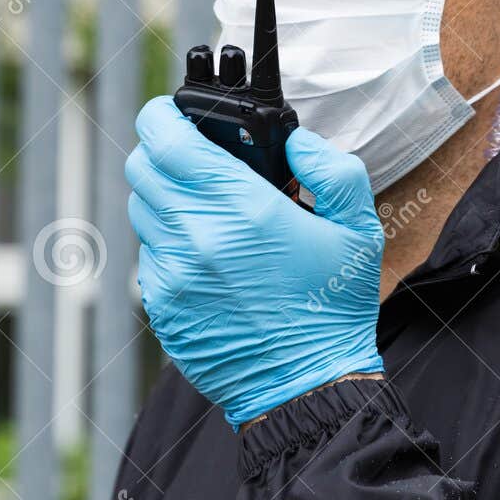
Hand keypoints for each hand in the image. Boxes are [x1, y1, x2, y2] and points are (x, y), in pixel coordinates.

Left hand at [125, 96, 384, 427]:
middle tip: (194, 156)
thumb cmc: (333, 308)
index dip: (162, 115)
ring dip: (165, 196)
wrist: (307, 388)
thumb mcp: (358, 228)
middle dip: (163, 151)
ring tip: (207, 208)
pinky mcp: (161, 306)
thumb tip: (294, 139)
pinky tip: (207, 254)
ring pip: (141, 209)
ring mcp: (172, 274)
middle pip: (141, 167)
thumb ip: (330, 167)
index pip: (165, 138)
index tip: (173, 112)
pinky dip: (168, 242)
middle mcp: (195, 236)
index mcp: (241, 208)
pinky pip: (148, 254)